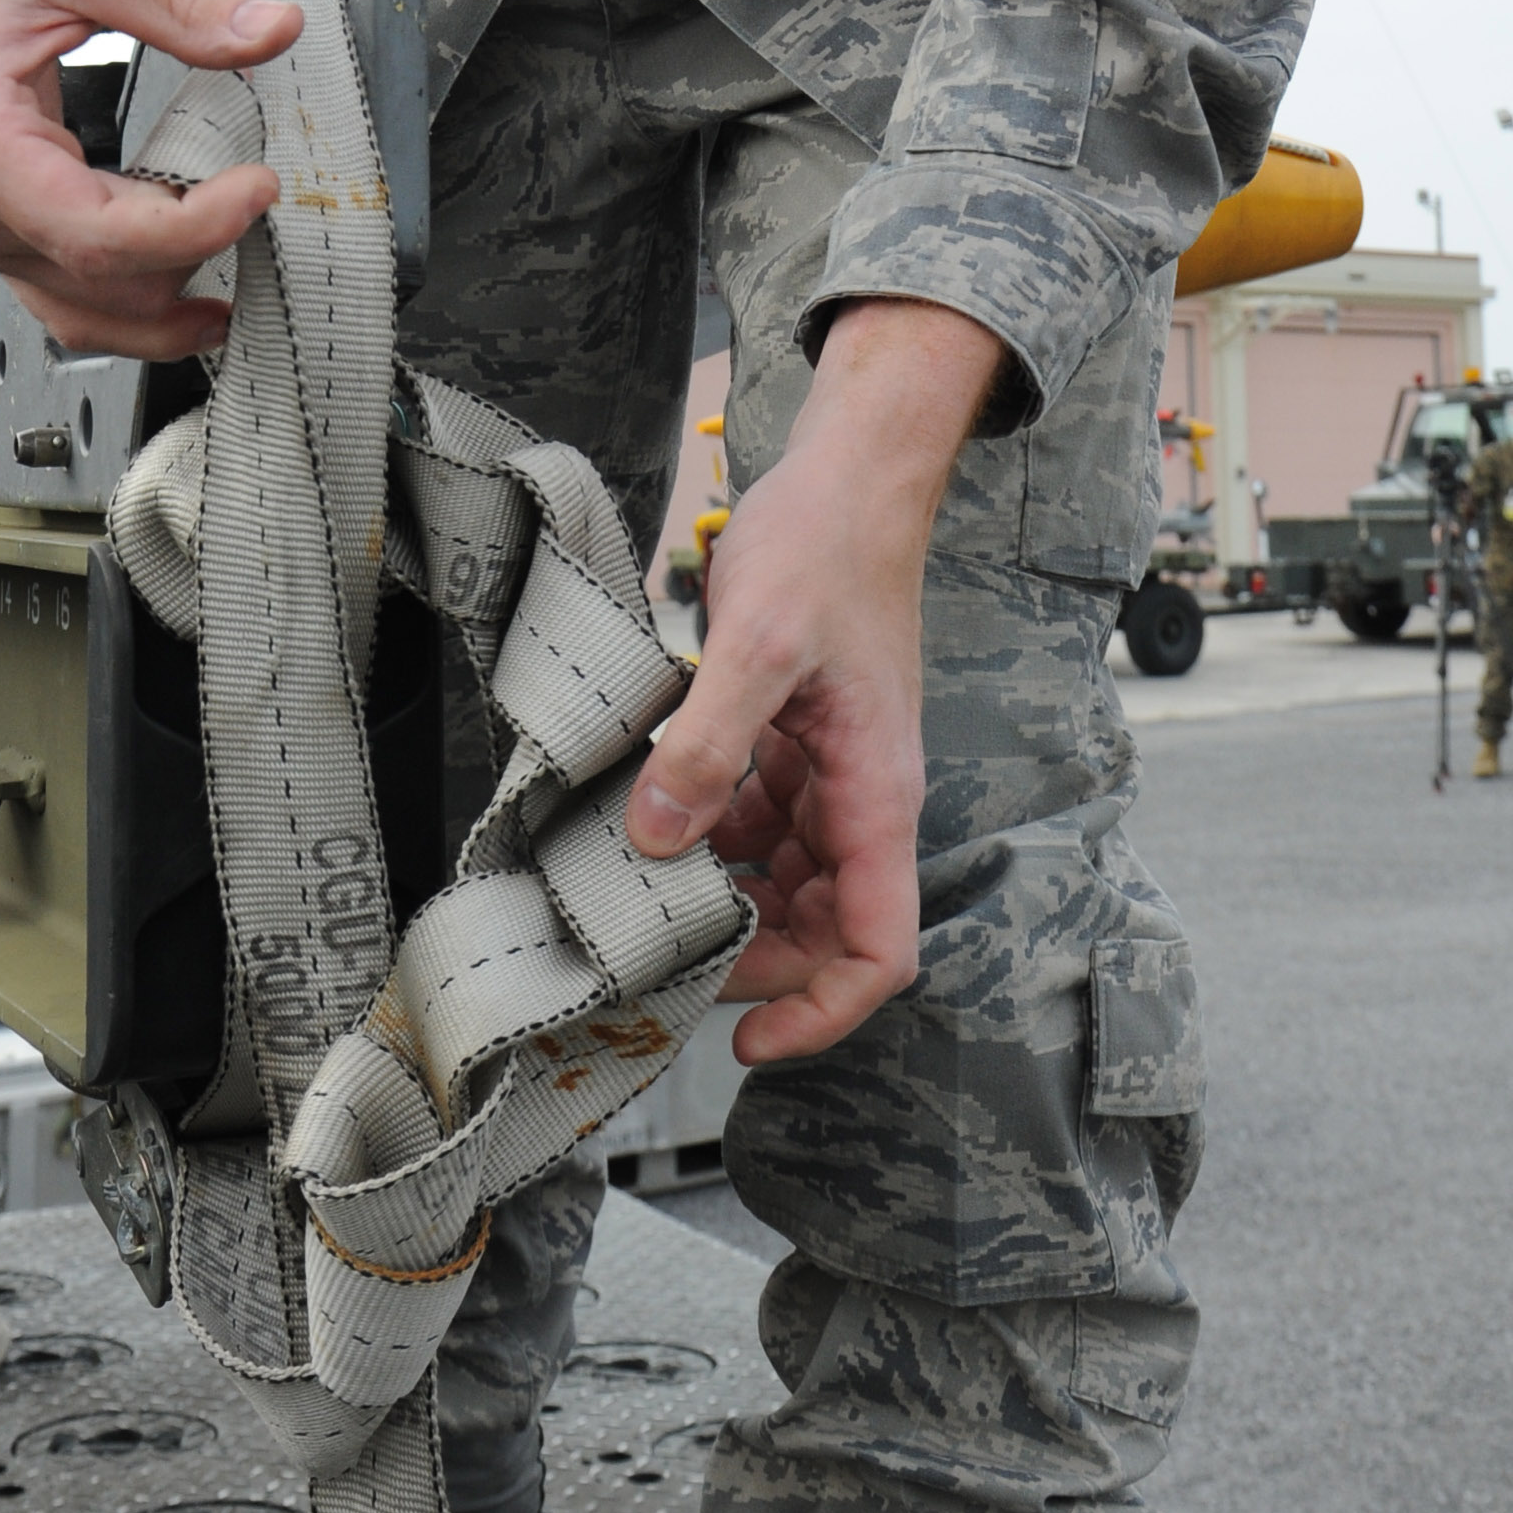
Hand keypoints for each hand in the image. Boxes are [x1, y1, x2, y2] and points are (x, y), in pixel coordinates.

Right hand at [0, 0, 302, 355]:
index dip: (196, 229)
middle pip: (99, 284)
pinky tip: (184, 278)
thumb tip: (270, 32)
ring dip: (164, 302)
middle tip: (261, 202)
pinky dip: (127, 295)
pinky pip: (60, 289)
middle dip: (194, 259)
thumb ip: (182, 3)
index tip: (259, 186)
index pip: (100, 236)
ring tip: (239, 269)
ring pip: (81, 311)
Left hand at [625, 298, 1002, 1065]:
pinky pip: (755, 819)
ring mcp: (829, 772)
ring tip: (635, 893)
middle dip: (752, 962)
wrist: (850, 475)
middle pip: (820, 929)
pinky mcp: (795, 741)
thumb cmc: (827, 547)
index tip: (747, 1037)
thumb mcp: (758, 643)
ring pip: (781, 879)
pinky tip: (646, 814)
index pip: (876, 949)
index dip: (819, 1010)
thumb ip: (709, 745)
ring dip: (722, 896)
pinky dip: (707, 833)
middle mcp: (860, 797)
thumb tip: (657, 840)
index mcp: (876, 795)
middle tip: (659, 964)